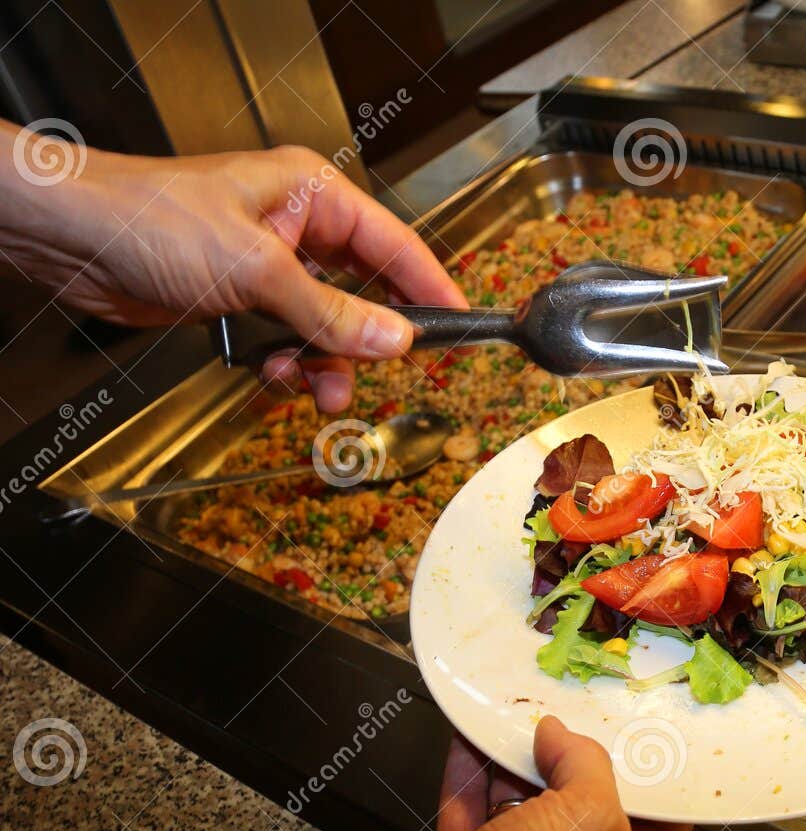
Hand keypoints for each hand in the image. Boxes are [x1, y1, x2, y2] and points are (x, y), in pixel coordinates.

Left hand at [0, 131, 465, 411]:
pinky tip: (275, 374)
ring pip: (327, 325)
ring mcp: (269, 265)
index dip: (431, 287)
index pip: (394, 244)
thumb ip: (332, 311)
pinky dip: (289, 364)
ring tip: (318, 390)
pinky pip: (289, 340)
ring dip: (326, 362)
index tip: (463, 325)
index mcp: (312, 195)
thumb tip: (396, 338)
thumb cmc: (152, 218)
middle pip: (364, 292)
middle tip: (381, 372)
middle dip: (368, 340)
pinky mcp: (241, 299)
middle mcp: (297, 227)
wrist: (72, 238)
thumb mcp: (258, 270)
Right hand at [360, 720, 691, 830]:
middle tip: (571, 704)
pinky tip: (472, 733)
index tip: (644, 725)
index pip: (659, 818)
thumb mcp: (588, 820)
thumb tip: (560, 735)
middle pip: (586, 801)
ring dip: (518, 756)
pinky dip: (473, 771)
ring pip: (525, 800)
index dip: (653, 771)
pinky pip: (475, 807)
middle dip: (574, 753)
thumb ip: (586, 764)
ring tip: (517, 708)